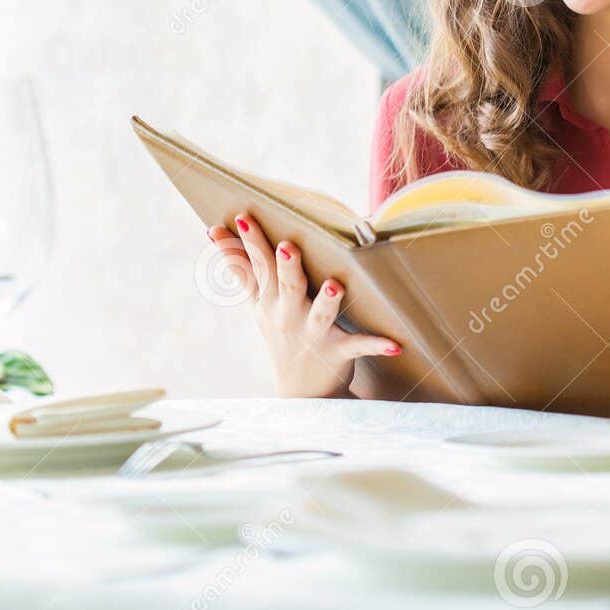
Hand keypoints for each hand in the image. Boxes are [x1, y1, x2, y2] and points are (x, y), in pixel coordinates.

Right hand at [205, 212, 401, 397]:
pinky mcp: (338, 351)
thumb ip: (241, 268)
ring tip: (335, 286)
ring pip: (321, 315)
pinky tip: (396, 346)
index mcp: (269, 301)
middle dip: (286, 267)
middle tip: (286, 247)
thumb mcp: (257, 302)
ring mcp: (313, 334)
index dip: (251, 244)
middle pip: (288, 287)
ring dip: (328, 301)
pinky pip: (358, 346)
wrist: (301, 391)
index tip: (244, 219)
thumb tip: (214, 229)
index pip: (259, 267)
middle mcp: (288, 316)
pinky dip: (377, 346)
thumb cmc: (280, 331)